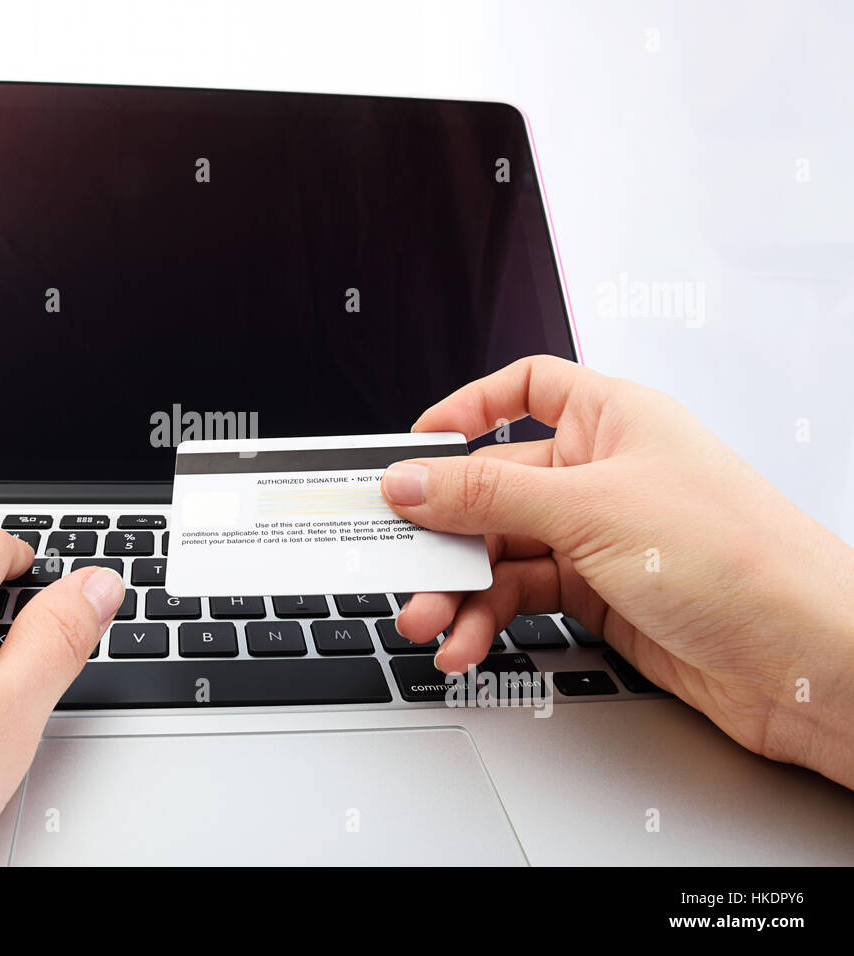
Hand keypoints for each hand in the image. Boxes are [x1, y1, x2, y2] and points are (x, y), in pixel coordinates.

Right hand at [381, 355, 853, 787]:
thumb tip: (413, 478)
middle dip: (444, 531)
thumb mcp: (593, 509)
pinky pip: (521, 599)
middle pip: (494, 487)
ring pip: (501, 552)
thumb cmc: (742, 559)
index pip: (528, 389)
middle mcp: (603, 475)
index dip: (469, 410)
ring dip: (458, 589)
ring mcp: (599, 539)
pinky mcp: (599, 597)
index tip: (416, 446)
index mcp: (613, 420)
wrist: (808, 661)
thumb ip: (490, 496)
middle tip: (402, 563)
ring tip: (432, 623)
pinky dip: (488, 621)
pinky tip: (470, 642)